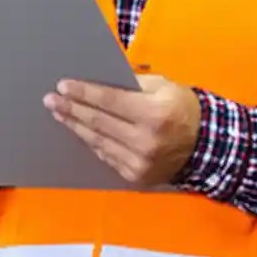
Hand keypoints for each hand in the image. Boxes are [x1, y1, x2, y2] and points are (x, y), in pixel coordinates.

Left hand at [43, 74, 200, 187]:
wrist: (205, 146)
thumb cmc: (182, 108)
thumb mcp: (163, 85)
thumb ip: (132, 83)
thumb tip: (97, 81)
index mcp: (153, 114)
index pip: (109, 101)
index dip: (84, 92)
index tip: (63, 86)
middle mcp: (145, 141)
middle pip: (98, 122)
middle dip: (72, 109)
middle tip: (50, 100)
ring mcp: (139, 163)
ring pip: (98, 141)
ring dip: (76, 127)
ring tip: (59, 114)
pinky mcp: (136, 176)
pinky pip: (106, 156)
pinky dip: (92, 143)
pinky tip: (80, 131)